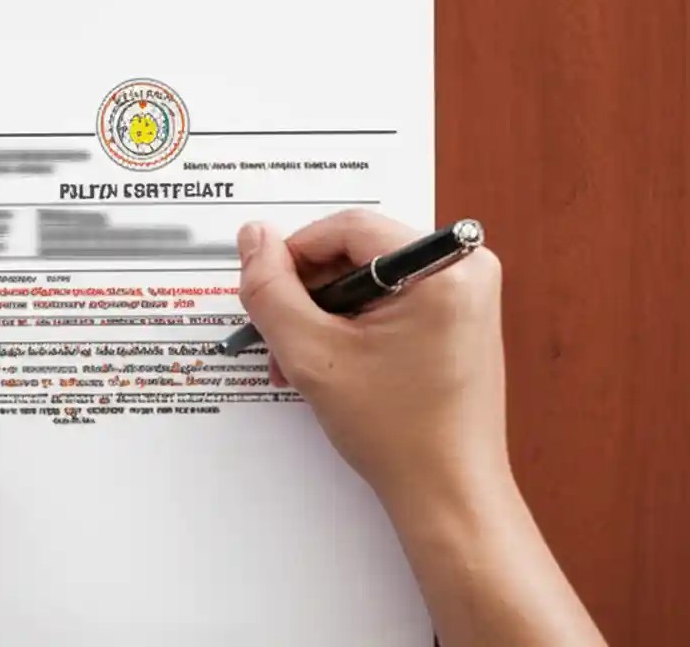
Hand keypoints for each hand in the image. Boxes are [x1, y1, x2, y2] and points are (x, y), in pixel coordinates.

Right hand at [238, 209, 605, 646]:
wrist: (448, 492)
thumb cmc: (402, 434)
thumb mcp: (313, 355)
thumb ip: (272, 291)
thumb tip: (254, 240)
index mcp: (445, 270)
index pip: (349, 227)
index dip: (294, 253)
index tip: (265, 286)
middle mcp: (466, 271)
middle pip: (358, 251)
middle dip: (308, 292)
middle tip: (279, 334)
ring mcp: (466, 296)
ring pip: (368, 278)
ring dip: (324, 313)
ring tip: (300, 358)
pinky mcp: (457, 318)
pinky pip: (390, 299)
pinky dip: (352, 324)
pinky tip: (330, 361)